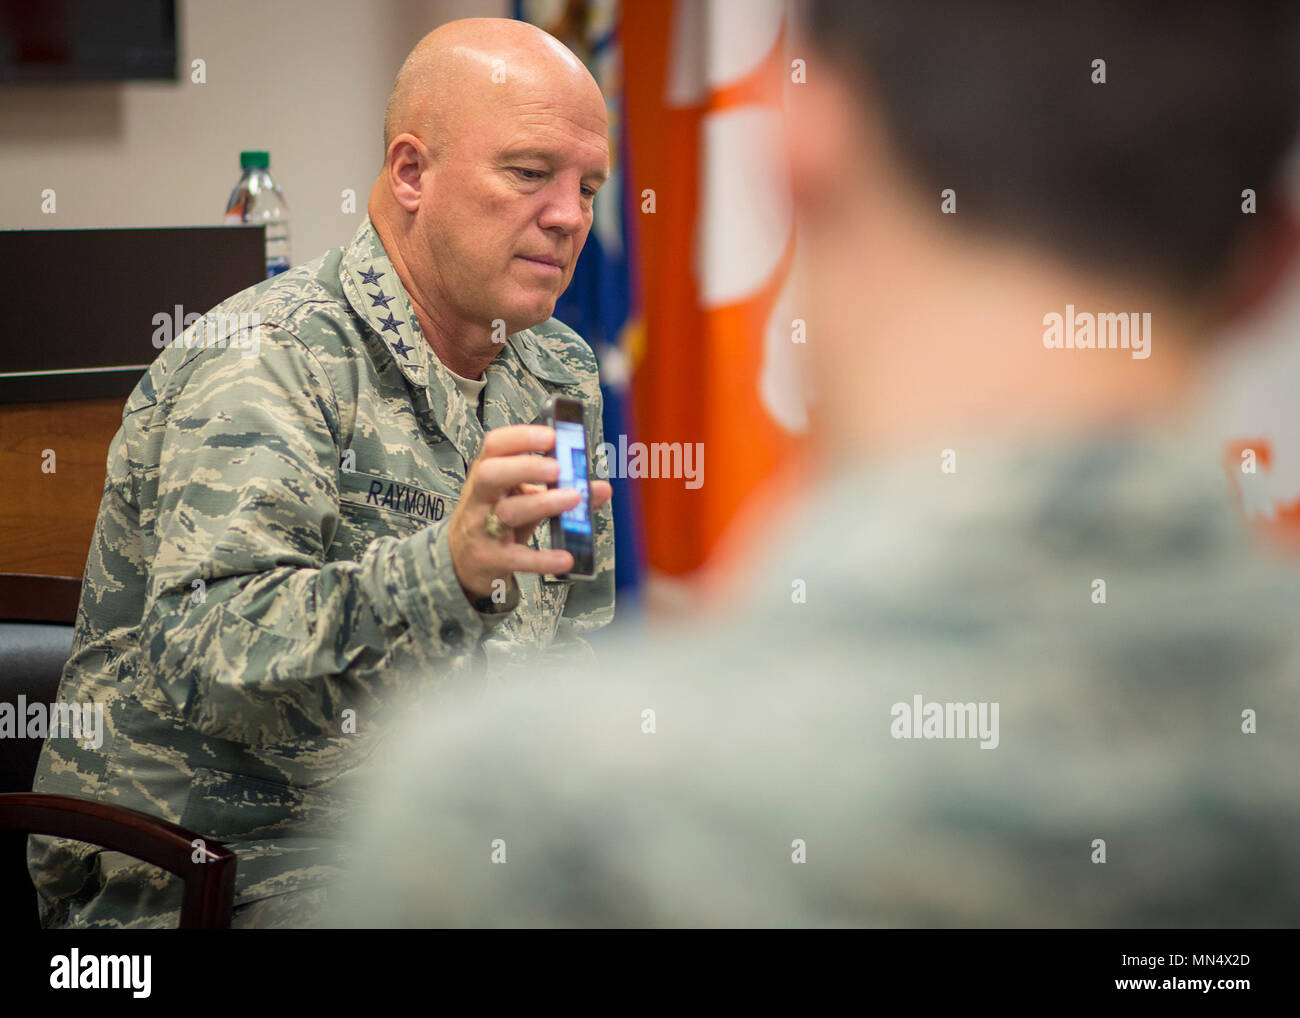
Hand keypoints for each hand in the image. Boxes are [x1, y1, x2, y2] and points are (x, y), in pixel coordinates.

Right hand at [448, 424, 611, 598]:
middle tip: (557, 468)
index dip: (521, 436)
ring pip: (507, 512)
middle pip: (491, 474)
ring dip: (542, 503)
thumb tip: (602, 487)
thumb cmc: (496, 520)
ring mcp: (482, 529)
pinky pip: (517, 558)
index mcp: (487, 474)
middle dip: (525, 467)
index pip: (494, 445)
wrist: (463, 561)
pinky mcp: (491, 559)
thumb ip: (560, 490)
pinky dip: (542, 559)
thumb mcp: (522, 499)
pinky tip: (565, 558)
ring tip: (574, 498)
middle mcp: (480, 498)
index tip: (551, 436)